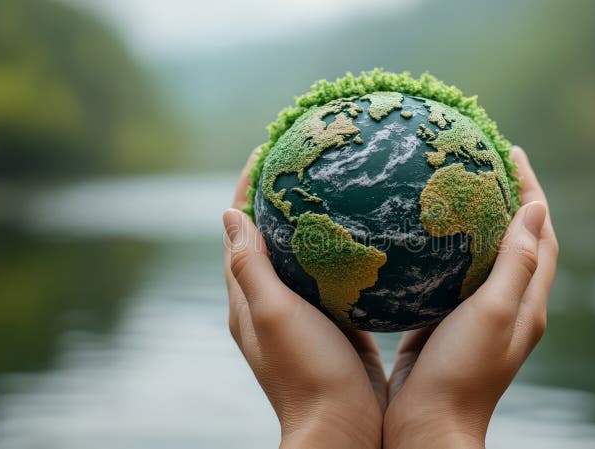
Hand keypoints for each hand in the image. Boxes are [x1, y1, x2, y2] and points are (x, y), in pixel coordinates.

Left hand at [222, 148, 385, 448]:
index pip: (239, 229)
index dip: (247, 187)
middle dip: (279, 195)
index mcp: (247, 298)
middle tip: (305, 158)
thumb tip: (229, 213)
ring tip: (335, 183)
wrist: (345, 426)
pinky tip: (365, 231)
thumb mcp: (273, 315)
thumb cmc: (307, 372)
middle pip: (266, 236)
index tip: (267, 148)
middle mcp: (269, 302)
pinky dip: (338, 247)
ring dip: (310, 218)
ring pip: (300, 253)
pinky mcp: (332, 320)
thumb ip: (251, 268)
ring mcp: (301, 312)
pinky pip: (330, 273)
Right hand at [383, 146, 558, 448]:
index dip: (532, 190)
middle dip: (509, 197)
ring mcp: (480, 314)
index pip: (542, 233)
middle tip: (484, 160)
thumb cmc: (461, 372)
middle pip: (520, 239)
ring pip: (487, 254)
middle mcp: (511, 305)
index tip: (512, 151)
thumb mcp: (493, 314)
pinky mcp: (449, 321)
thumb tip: (537, 208)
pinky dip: (450, 245)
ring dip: (480, 218)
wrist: (427, 424)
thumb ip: (517, 265)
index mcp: (529, 301)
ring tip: (456, 185)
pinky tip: (424, 233)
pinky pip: (456, 272)